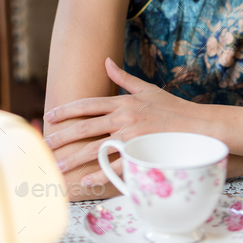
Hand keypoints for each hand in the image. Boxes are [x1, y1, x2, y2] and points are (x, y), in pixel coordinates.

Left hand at [43, 58, 203, 186]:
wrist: (198, 125)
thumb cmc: (172, 107)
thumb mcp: (147, 89)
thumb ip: (124, 78)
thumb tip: (106, 61)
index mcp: (123, 102)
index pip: (88, 105)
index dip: (67, 110)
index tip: (49, 115)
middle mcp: (124, 118)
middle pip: (85, 127)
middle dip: (62, 135)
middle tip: (45, 143)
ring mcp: (132, 137)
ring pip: (95, 149)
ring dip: (74, 158)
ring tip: (58, 165)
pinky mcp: (140, 153)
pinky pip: (115, 167)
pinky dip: (98, 175)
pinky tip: (85, 181)